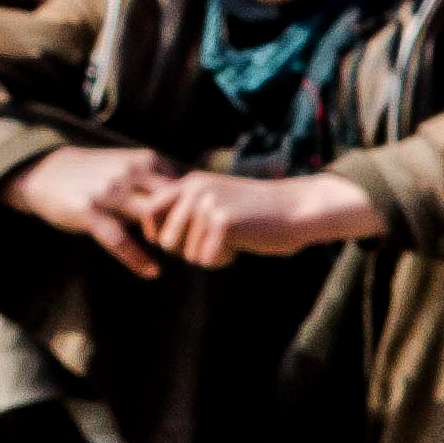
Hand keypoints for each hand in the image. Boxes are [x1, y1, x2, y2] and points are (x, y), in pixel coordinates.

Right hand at [5, 143, 182, 276]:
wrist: (45, 172)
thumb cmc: (92, 174)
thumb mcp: (126, 164)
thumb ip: (154, 179)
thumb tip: (191, 201)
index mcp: (142, 161)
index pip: (183, 188)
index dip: (194, 210)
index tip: (199, 230)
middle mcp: (127, 173)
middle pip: (172, 202)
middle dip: (185, 225)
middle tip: (191, 247)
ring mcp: (108, 192)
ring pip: (150, 217)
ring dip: (166, 240)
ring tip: (175, 257)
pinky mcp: (88, 211)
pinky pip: (119, 239)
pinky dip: (137, 258)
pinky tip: (151, 272)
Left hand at [129, 169, 382, 266]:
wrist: (295, 208)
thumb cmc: (255, 212)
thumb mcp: (214, 200)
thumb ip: (185, 211)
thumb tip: (151, 236)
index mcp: (190, 182)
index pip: (148, 210)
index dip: (157, 233)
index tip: (179, 242)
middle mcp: (194, 190)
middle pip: (165, 240)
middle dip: (187, 250)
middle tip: (214, 243)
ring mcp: (208, 205)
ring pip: (187, 254)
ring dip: (208, 256)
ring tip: (232, 240)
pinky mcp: (223, 223)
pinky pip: (206, 260)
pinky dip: (222, 260)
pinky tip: (240, 246)